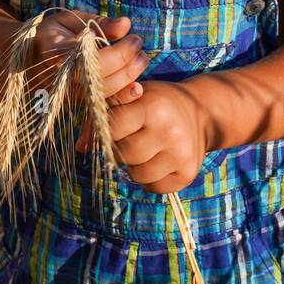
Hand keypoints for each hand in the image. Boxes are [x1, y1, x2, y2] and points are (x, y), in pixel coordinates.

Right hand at [21, 10, 149, 104]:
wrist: (25, 58)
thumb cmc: (51, 33)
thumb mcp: (70, 19)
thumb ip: (99, 22)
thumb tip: (125, 24)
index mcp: (56, 52)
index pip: (95, 56)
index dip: (120, 50)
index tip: (135, 38)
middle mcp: (60, 77)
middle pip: (101, 77)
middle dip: (128, 65)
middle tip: (142, 51)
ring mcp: (66, 93)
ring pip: (102, 93)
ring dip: (128, 80)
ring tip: (142, 62)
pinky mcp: (73, 103)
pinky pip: (100, 103)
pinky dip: (120, 98)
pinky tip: (136, 89)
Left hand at [78, 79, 209, 193]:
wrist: (202, 111)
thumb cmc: (158, 102)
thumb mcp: (134, 97)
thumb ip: (106, 115)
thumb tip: (80, 147)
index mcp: (153, 107)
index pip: (113, 128)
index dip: (106, 130)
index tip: (110, 128)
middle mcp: (170, 131)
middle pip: (124, 155)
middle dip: (120, 149)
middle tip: (130, 137)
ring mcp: (181, 155)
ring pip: (137, 175)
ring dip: (134, 166)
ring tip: (145, 148)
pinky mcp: (187, 174)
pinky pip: (153, 187)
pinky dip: (149, 178)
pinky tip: (157, 160)